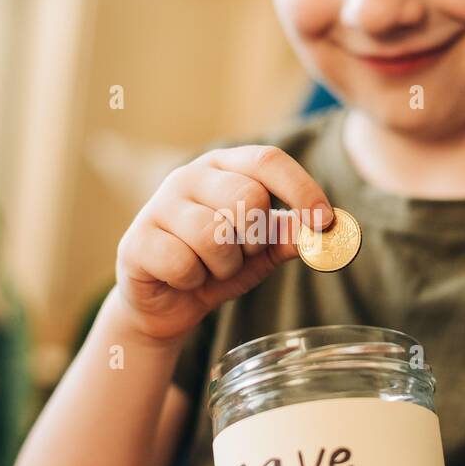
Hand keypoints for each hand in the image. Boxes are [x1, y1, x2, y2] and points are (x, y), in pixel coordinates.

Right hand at [115, 145, 332, 341]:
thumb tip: (328, 227)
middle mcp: (189, 176)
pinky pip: (183, 264)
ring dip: (224, 266)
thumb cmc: (216, 266)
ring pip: (215, 235)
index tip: (325, 221)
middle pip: (246, 197)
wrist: (166, 304)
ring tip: (211, 269)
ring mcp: (158, 205)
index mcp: (224, 167)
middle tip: (241, 254)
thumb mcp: (262, 252)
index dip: (302, 189)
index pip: (268, 160)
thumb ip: (290, 236)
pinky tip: (183, 279)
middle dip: (255, 239)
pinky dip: (193, 281)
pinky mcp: (136, 241)